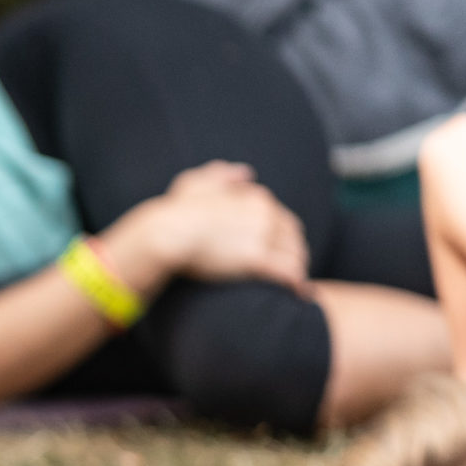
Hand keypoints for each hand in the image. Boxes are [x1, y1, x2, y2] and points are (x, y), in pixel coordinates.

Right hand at [136, 161, 310, 289]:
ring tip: (296, 287)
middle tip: (294, 272)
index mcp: (255, 198)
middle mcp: (265, 214)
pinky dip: (296, 282)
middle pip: (294, 238)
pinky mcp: (255, 258)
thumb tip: (245, 173)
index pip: (283, 220)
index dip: (286, 238)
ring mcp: (262, 236)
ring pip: (295, 255)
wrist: (167, 232)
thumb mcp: (196, 183)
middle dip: (296, 255)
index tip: (283, 251)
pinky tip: (296, 292)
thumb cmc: (175, 211)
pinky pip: (287, 272)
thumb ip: (222, 175)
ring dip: (298, 270)